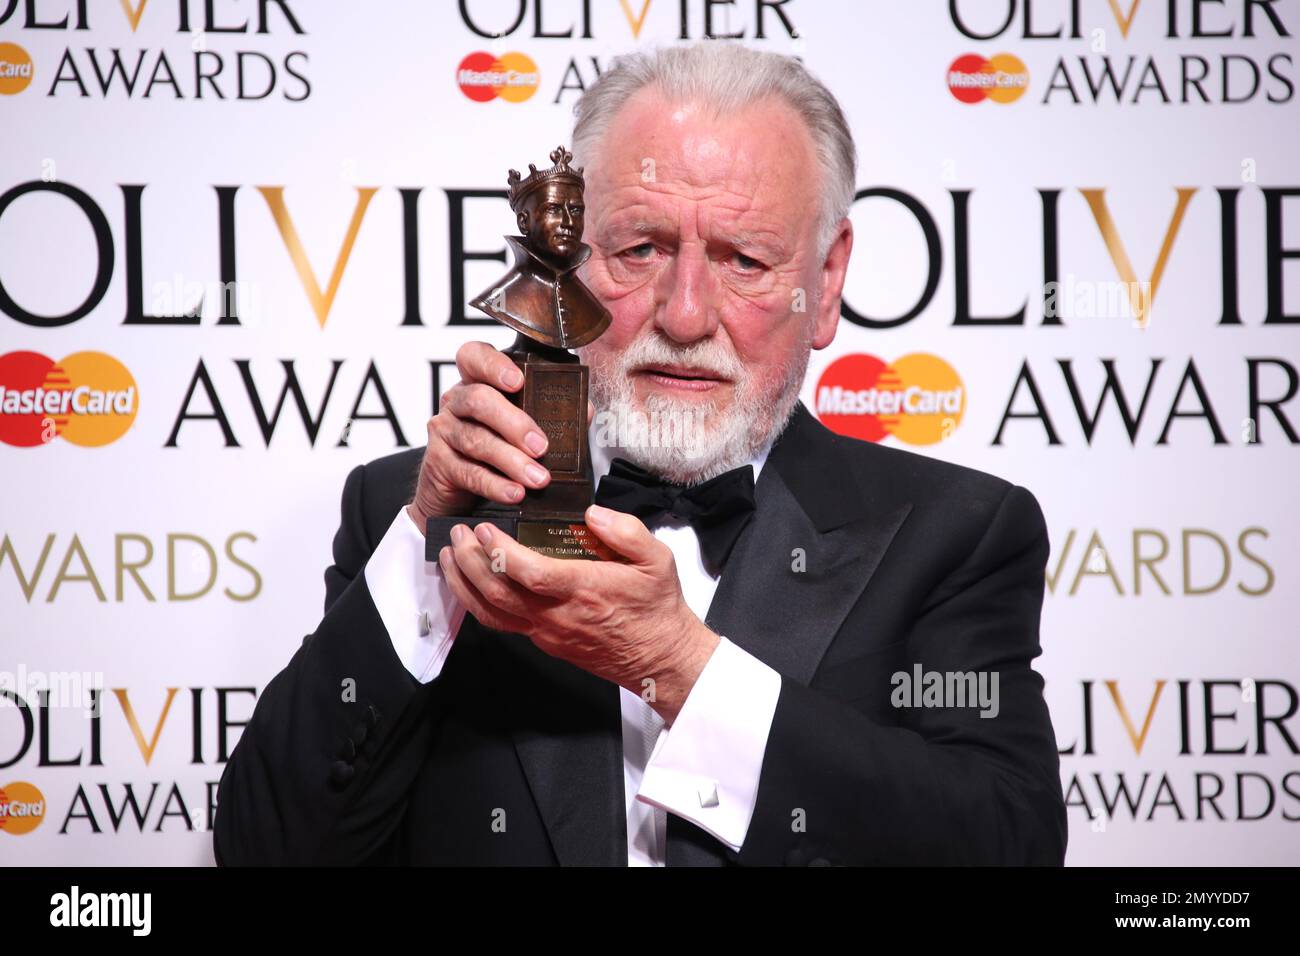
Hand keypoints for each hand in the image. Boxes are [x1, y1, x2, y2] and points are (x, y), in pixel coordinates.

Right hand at [409, 341, 593, 529]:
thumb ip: (548, 415)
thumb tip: (584, 411)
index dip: (494, 364)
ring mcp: (444, 431)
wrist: (455, 491)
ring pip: (476, 440)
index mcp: (476, 382)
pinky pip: (469, 473)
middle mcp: (456, 401)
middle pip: (479, 400)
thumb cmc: (493, 451)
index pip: (474, 356)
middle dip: (514, 423)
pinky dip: (495, 484)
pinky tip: (515, 492)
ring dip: (512, 461)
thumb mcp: (518, 428)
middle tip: (541, 446)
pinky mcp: (438, 464)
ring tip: (538, 478)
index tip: (519, 381)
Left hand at [437, 504, 720, 724]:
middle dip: (471, 562)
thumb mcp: (658, 560)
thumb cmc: (656, 608)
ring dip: (464, 584)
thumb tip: (594, 514)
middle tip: (457, 535)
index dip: (502, 552)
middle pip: (499, 593)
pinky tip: (469, 582)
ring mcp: (548, 631)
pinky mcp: (544, 640)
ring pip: (492, 613)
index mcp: (584, 590)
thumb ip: (628, 532)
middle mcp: (559, 615)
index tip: (485, 528)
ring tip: (450, 556)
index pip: (531, 574)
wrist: (659, 658)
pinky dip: (477, 603)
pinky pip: (502, 623)